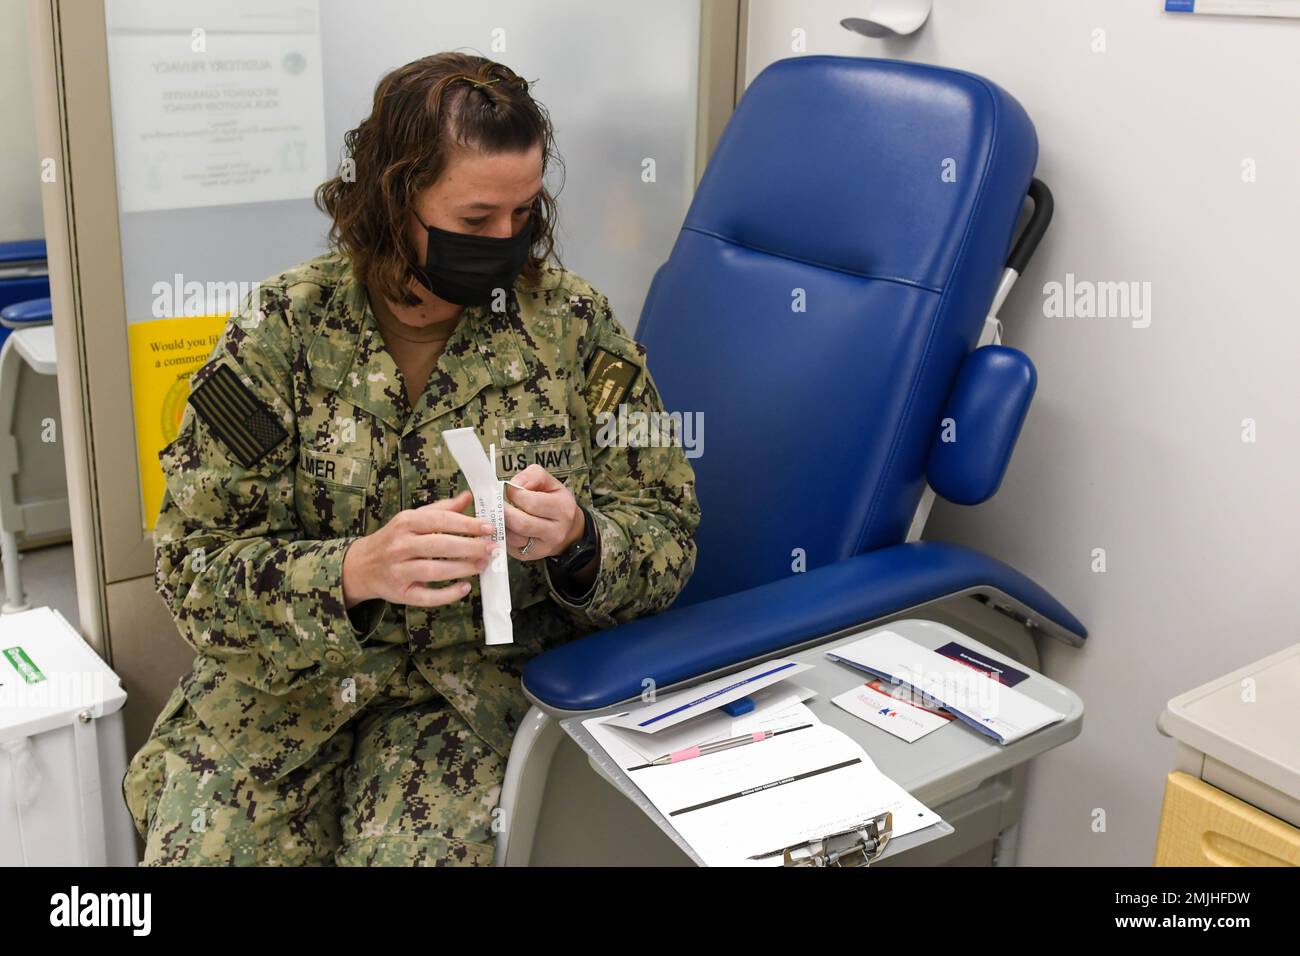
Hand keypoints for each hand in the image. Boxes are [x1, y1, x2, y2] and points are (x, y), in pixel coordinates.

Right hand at [342, 490, 497, 607]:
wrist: (361, 566)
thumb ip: (442, 509)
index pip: (440, 521)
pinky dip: (448, 594)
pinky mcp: (400, 593)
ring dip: (462, 569)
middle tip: (491, 548)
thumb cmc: (394, 540)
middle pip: (439, 546)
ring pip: (434, 571)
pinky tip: (465, 588)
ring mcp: (398, 571)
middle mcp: (400, 545)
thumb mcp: (413, 518)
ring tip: (483, 565)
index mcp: (405, 522)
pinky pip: (427, 597)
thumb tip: (468, 497)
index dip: (466, 524)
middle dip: (469, 547)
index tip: (488, 527)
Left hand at [503, 464, 583, 560]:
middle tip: (498, 502)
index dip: (515, 494)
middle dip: (504, 510)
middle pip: (521, 522)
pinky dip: (503, 533)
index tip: (510, 489)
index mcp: (563, 509)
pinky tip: (505, 524)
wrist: (568, 530)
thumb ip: (532, 476)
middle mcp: (556, 531)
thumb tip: (513, 485)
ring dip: (502, 523)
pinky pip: (510, 545)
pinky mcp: (530, 556)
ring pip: (513, 536)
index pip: (532, 502)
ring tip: (502, 513)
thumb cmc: (555, 503)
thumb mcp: (551, 483)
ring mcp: (543, 547)